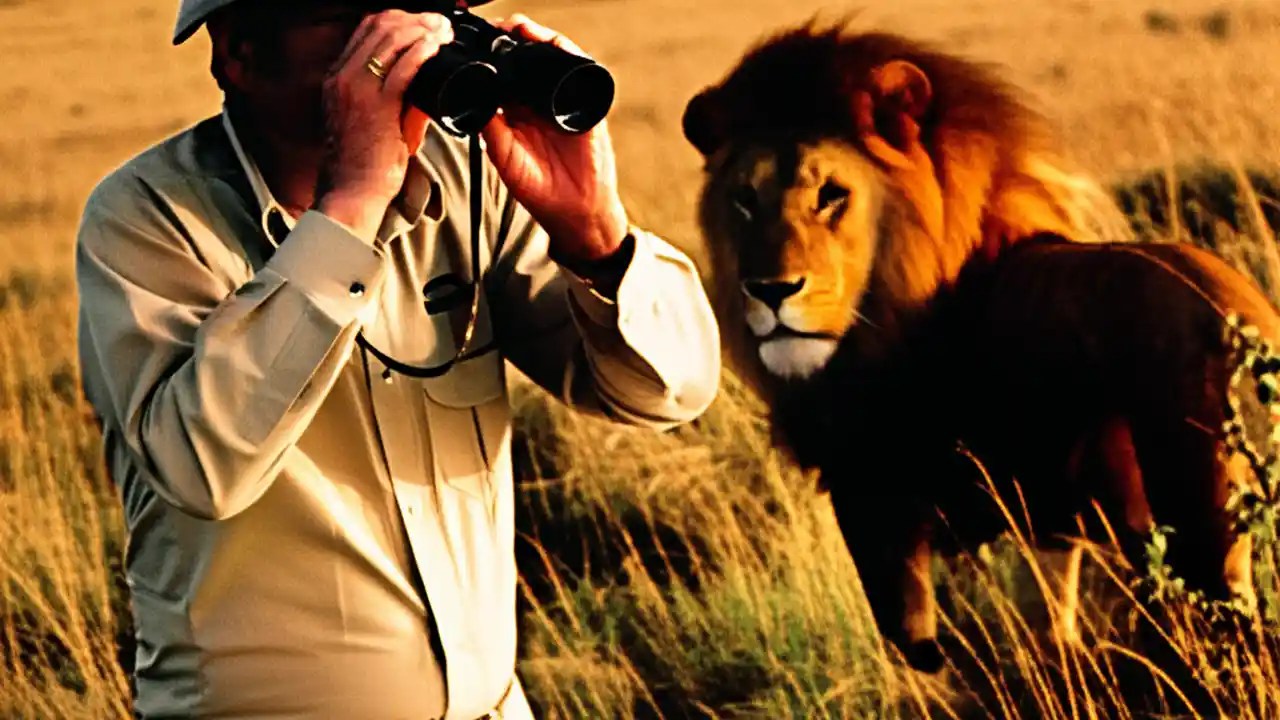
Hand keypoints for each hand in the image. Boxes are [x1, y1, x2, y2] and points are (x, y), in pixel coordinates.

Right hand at [316, 10, 452, 241]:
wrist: (351, 193)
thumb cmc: (364, 164)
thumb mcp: (380, 121)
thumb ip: (401, 97)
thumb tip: (429, 81)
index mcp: (338, 78)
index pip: (366, 30)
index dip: (399, 20)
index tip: (424, 25)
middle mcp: (342, 77)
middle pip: (378, 25)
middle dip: (415, 19)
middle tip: (440, 24)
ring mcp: (356, 88)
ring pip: (390, 38)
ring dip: (423, 30)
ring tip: (444, 33)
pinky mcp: (375, 105)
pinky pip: (402, 67)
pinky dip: (423, 51)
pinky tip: (438, 48)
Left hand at [480, 15, 629, 265]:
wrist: (575, 209)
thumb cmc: (538, 189)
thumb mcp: (504, 157)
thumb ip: (490, 127)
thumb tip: (472, 98)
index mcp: (514, 112)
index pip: (500, 74)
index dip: (489, 56)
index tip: (474, 41)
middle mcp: (537, 102)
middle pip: (524, 58)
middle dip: (511, 38)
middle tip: (496, 26)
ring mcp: (562, 100)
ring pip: (550, 59)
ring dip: (536, 39)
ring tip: (519, 27)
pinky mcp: (586, 103)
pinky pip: (577, 70)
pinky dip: (566, 53)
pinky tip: (552, 44)